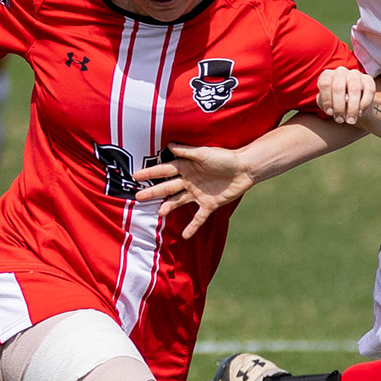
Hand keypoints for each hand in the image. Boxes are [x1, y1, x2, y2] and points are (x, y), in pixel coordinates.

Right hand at [130, 144, 253, 238]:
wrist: (244, 168)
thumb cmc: (225, 157)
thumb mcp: (204, 153)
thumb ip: (187, 152)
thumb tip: (169, 145)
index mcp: (186, 167)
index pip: (164, 170)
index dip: (150, 173)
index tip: (135, 176)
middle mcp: (189, 181)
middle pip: (167, 187)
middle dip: (153, 192)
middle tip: (138, 197)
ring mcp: (198, 194)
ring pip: (178, 202)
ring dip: (168, 207)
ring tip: (159, 213)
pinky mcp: (209, 204)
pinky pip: (199, 217)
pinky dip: (192, 226)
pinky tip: (184, 235)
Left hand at [316, 66, 377, 124]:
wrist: (351, 102)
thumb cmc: (335, 102)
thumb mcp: (327, 104)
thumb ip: (328, 104)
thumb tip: (342, 104)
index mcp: (327, 75)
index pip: (325, 84)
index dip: (327, 100)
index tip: (330, 113)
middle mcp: (340, 72)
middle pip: (338, 88)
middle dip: (339, 107)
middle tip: (340, 120)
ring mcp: (355, 74)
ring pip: (354, 89)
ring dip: (352, 108)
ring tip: (351, 120)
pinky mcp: (368, 79)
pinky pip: (369, 90)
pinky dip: (364, 103)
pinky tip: (360, 112)